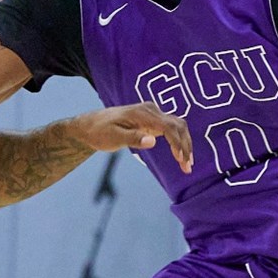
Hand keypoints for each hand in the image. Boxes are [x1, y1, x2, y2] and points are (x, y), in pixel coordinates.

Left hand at [74, 102, 192, 172]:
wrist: (90, 125)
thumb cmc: (99, 132)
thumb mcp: (112, 137)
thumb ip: (132, 138)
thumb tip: (152, 141)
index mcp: (142, 113)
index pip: (168, 126)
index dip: (177, 143)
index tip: (181, 159)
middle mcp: (151, 110)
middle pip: (178, 125)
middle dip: (185, 146)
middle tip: (187, 167)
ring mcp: (152, 114)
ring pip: (178, 126)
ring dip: (185, 143)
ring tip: (187, 164)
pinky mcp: (152, 120)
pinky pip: (171, 128)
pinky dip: (179, 140)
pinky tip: (181, 155)